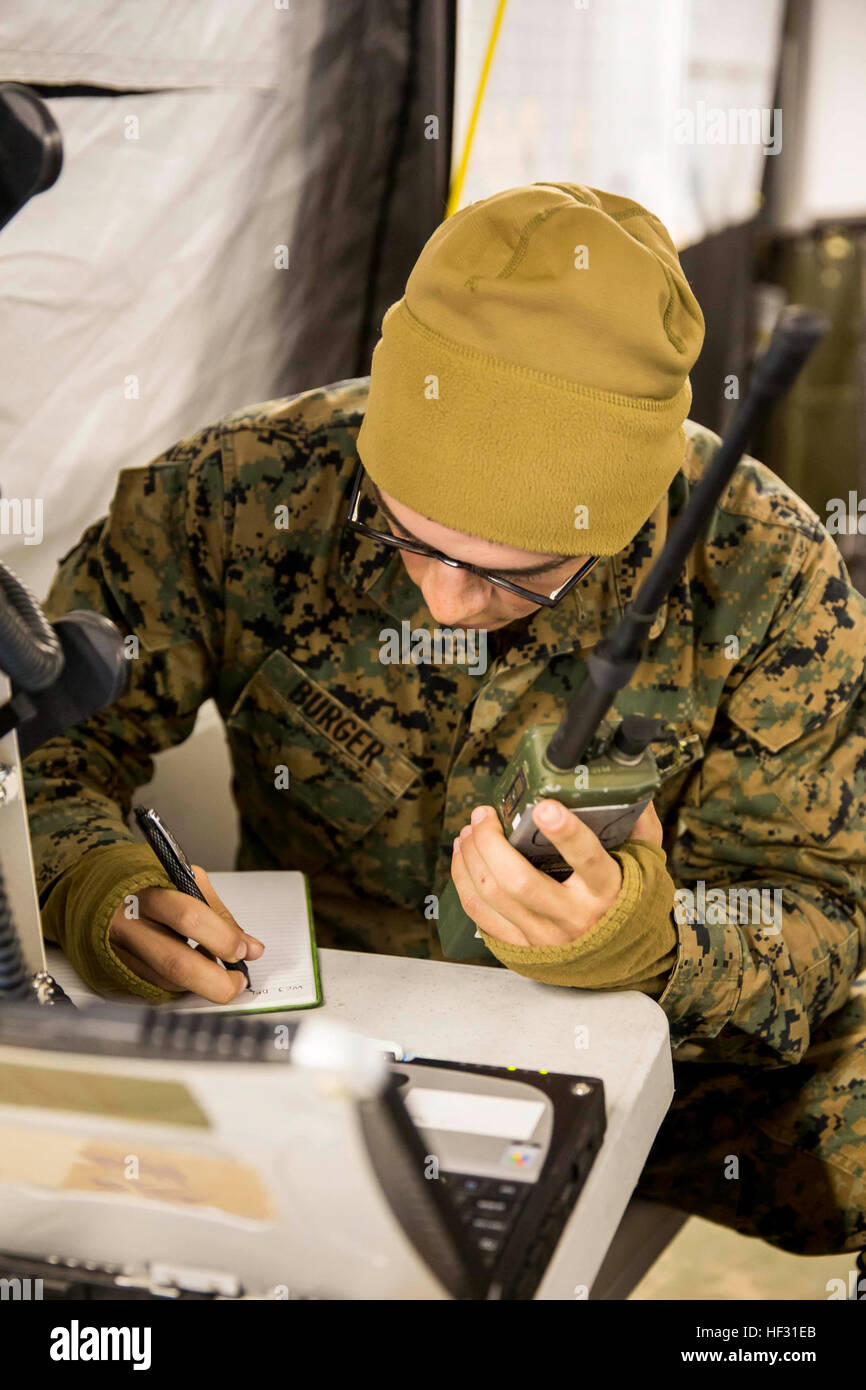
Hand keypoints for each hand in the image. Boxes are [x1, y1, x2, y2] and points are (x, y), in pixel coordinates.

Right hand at [109, 865, 264, 1001]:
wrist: (97, 890)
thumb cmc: (148, 882)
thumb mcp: (185, 881)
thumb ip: (219, 914)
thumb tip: (250, 948)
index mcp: (148, 891)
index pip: (189, 917)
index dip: (222, 938)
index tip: (244, 950)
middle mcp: (128, 924)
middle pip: (175, 962)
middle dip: (215, 980)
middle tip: (237, 982)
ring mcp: (119, 950)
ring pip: (166, 982)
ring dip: (200, 986)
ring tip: (220, 977)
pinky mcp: (116, 970)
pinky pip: (155, 986)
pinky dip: (181, 986)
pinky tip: (194, 976)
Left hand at [450, 798, 662, 946]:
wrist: (624, 959)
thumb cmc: (630, 900)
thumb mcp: (646, 863)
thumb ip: (638, 826)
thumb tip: (630, 789)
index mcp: (608, 891)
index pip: (588, 859)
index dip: (565, 832)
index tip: (543, 805)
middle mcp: (574, 918)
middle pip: (518, 882)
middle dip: (490, 842)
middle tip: (484, 814)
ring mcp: (546, 937)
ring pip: (492, 897)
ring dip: (471, 857)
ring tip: (470, 829)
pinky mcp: (524, 948)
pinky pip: (480, 915)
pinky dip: (464, 881)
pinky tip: (464, 855)